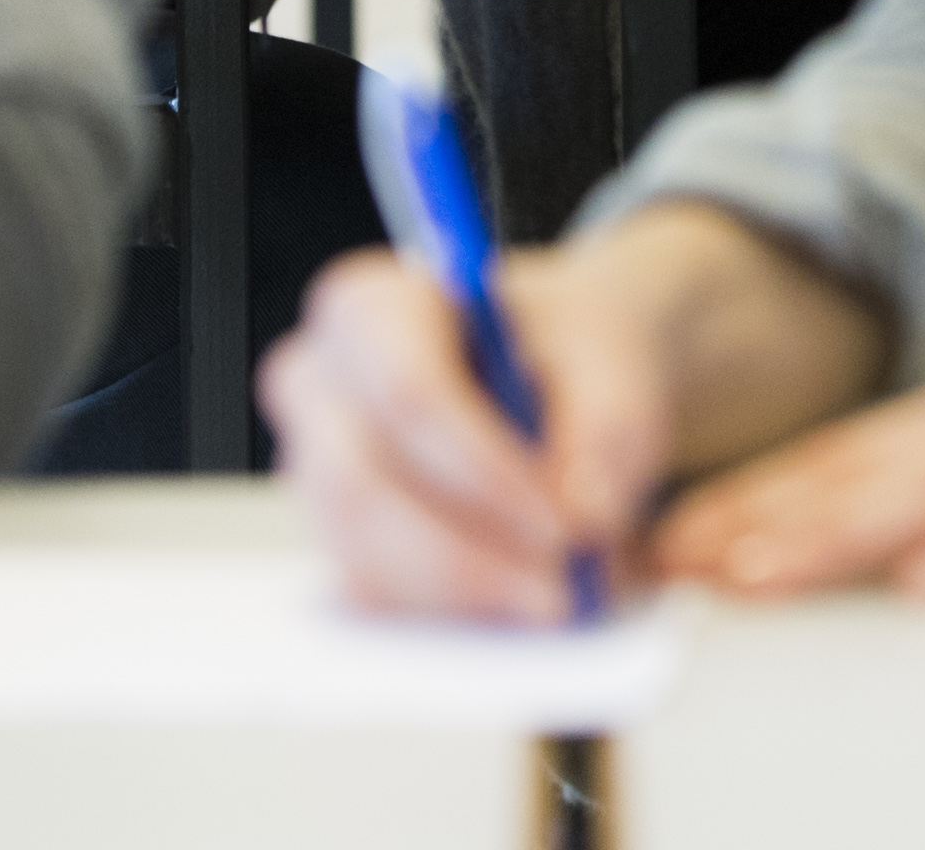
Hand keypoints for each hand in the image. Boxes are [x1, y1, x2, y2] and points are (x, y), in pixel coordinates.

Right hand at [265, 247, 679, 625]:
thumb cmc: (566, 354)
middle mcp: (317, 384)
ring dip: (461, 597)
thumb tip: (586, 515)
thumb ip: (607, 430)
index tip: (566, 527)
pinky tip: (516, 605)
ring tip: (555, 601)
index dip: (483, 470)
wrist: (554, 370)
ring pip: (358, 557)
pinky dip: (447, 617)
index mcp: (372, 307)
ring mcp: (312, 468)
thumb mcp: (611, 365)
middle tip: (564, 594)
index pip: (407, 392)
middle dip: (465, 556)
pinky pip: (372, 598)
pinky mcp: (335, 538)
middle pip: (360, 487)